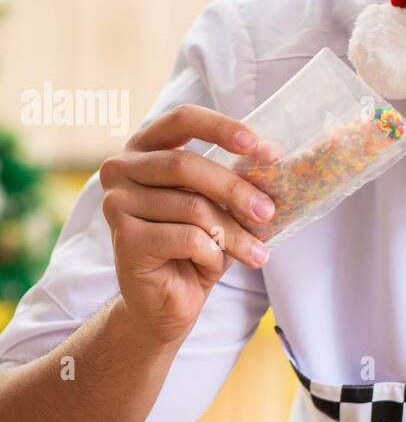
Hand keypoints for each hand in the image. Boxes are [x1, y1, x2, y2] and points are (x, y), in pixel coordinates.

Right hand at [100, 105, 277, 346]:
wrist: (166, 302)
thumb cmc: (196, 246)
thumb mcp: (219, 206)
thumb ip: (236, 179)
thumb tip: (273, 156)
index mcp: (145, 148)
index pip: (182, 120)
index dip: (220, 127)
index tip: (256, 144)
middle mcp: (121, 168)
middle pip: (186, 166)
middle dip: (236, 190)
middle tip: (269, 211)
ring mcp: (116, 202)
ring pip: (192, 207)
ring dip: (234, 233)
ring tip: (257, 254)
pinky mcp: (124, 238)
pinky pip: (186, 238)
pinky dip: (212, 254)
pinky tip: (213, 265)